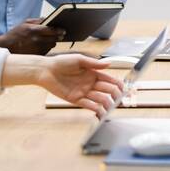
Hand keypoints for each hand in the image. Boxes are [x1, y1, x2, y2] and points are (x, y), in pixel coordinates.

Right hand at [0, 17, 63, 54]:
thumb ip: (37, 21)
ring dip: (53, 42)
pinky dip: (47, 48)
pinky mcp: (37, 55)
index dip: (59, 30)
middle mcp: (36, 40)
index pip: (51, 30)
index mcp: (34, 30)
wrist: (6, 47)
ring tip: (50, 39)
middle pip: (54, 38)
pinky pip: (47, 51)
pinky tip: (43, 45)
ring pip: (52, 45)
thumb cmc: (16, 34)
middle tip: (61, 35)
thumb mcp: (24, 23)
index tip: (64, 30)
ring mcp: (37, 49)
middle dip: (58, 36)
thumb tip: (49, 19)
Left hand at [1, 53, 123, 116]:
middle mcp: (90, 84)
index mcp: (93, 73)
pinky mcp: (76, 100)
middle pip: (107, 91)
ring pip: (99, 100)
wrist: (45, 70)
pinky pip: (88, 105)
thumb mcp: (79, 59)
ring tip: (111, 108)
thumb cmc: (61, 62)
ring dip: (107, 104)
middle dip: (115, 95)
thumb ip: (94, 63)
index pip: (109, 80)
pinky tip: (100, 110)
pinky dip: (95, 109)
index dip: (118, 84)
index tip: (124, 89)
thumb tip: (109, 64)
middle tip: (120, 100)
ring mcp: (84, 92)